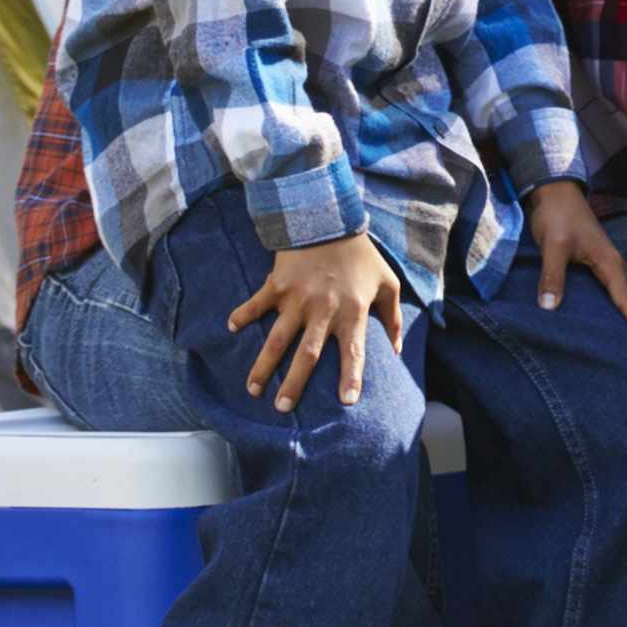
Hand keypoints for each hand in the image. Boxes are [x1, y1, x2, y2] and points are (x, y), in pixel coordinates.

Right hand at [227, 229, 406, 409]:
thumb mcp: (387, 282)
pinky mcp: (277, 285)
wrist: (331, 218)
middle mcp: (323, 310)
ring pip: (276, 339)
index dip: (351, 376)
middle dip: (293, 384)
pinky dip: (243, 314)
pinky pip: (256, 304)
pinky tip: (231, 328)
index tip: (346, 402)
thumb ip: (392, 318)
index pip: (352, 351)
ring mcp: (297, 299)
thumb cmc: (361, 256)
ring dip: (263, 366)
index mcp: (352, 312)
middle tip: (281, 409)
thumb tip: (395, 351)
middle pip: (306, 355)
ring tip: (252, 389)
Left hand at [520, 180, 626, 344]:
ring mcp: (609, 264)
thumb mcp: (553, 246)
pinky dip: (622, 308)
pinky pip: (616, 292)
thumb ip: (552, 275)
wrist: (554, 190)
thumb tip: (549, 308)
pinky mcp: (599, 263)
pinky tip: (617, 321)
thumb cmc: (557, 216)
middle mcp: (615, 265)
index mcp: (610, 263)